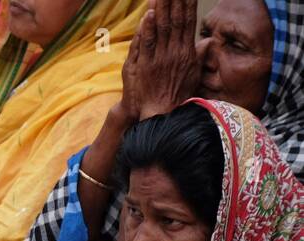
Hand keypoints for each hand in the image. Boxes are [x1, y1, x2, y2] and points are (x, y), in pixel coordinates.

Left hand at [121, 0, 199, 123]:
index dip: (187, 4)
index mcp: (187, 52)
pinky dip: (148, 29)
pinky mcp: (145, 66)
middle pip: (176, 20)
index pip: (188, 22)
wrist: (164, 114)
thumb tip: (209, 41)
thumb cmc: (179, 95)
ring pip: (161, 29)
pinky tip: (148, 15)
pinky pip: (147, 44)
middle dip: (175, 0)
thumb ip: (200, 55)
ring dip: (160, 9)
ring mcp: (160, 59)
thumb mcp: (194, 74)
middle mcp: (175, 52)